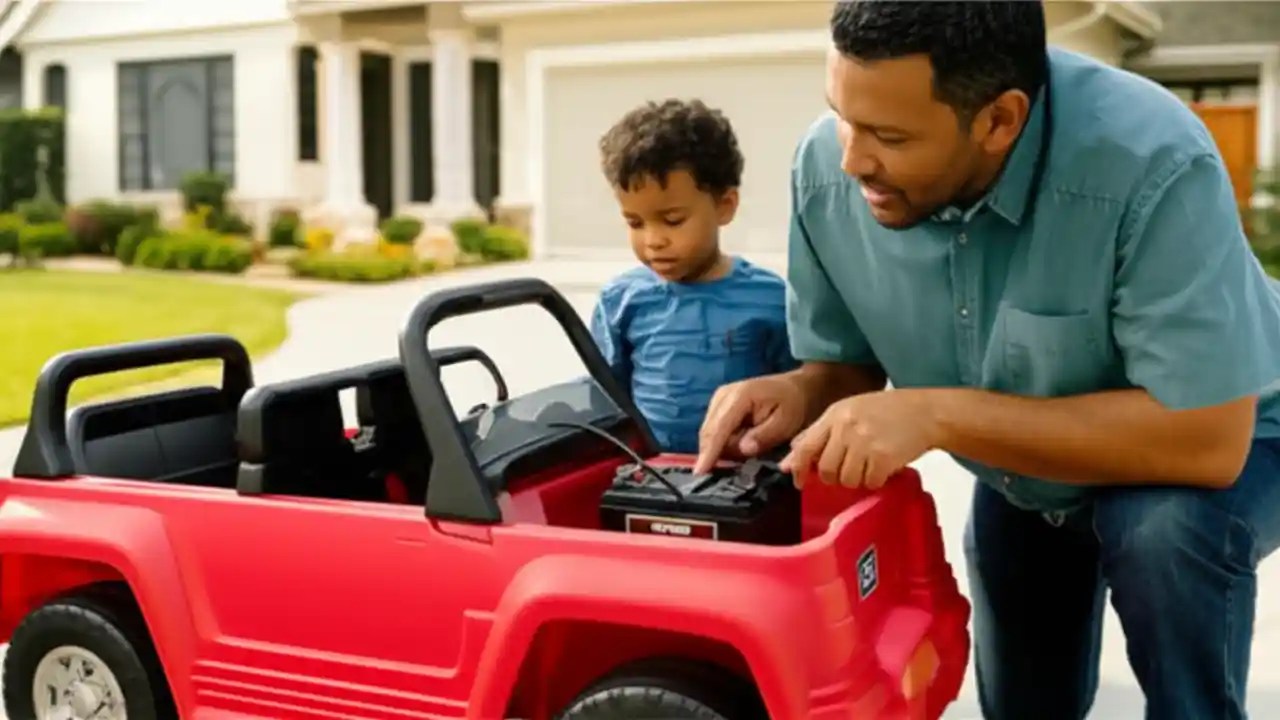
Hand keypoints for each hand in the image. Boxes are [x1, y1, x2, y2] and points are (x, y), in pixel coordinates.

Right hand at [695, 373, 808, 473]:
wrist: (794, 387)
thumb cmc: (792, 404)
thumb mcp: (786, 422)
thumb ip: (764, 436)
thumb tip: (743, 449)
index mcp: (740, 396)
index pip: (720, 428)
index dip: (710, 451)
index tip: (700, 471)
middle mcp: (723, 394)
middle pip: (708, 431)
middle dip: (713, 452)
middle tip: (729, 469)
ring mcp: (718, 398)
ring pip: (709, 431)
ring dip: (720, 447)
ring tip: (742, 453)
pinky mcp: (718, 404)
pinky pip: (713, 429)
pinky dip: (722, 441)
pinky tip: (739, 444)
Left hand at [780, 389, 938, 489]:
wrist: (925, 412)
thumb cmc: (886, 413)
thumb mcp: (849, 413)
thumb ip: (819, 435)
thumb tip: (789, 462)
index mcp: (834, 415)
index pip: (805, 446)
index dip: (798, 468)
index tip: (799, 481)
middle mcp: (846, 427)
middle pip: (825, 469)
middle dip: (834, 477)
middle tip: (849, 470)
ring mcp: (864, 442)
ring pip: (846, 480)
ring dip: (857, 480)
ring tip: (869, 466)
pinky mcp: (883, 457)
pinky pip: (870, 482)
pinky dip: (876, 481)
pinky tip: (883, 468)